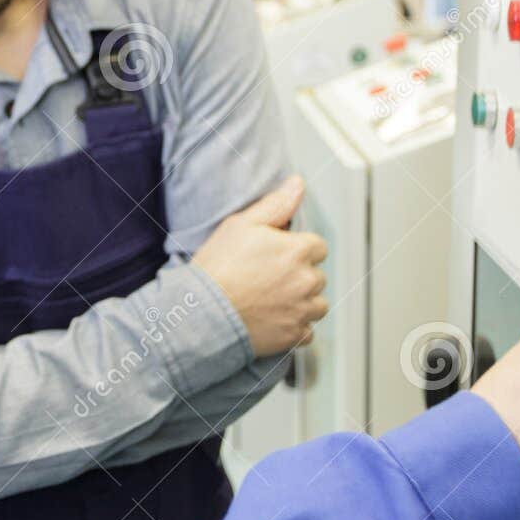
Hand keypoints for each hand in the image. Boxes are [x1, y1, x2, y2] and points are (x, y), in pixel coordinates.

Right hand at [190, 175, 328, 357]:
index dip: (296, 250)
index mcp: (298, 250)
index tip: (276, 257)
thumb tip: (298, 184)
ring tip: (273, 302)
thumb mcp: (240, 225)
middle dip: (299, 276)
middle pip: (317, 276)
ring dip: (302, 303)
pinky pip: (307, 333)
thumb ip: (276, 204)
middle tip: (268, 280)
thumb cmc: (217, 268)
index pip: (317, 247)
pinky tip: (273, 322)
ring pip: (317, 305)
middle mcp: (307, 280)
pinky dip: (295, 329)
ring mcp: (302, 310)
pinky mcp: (293, 336)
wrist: (201, 314)